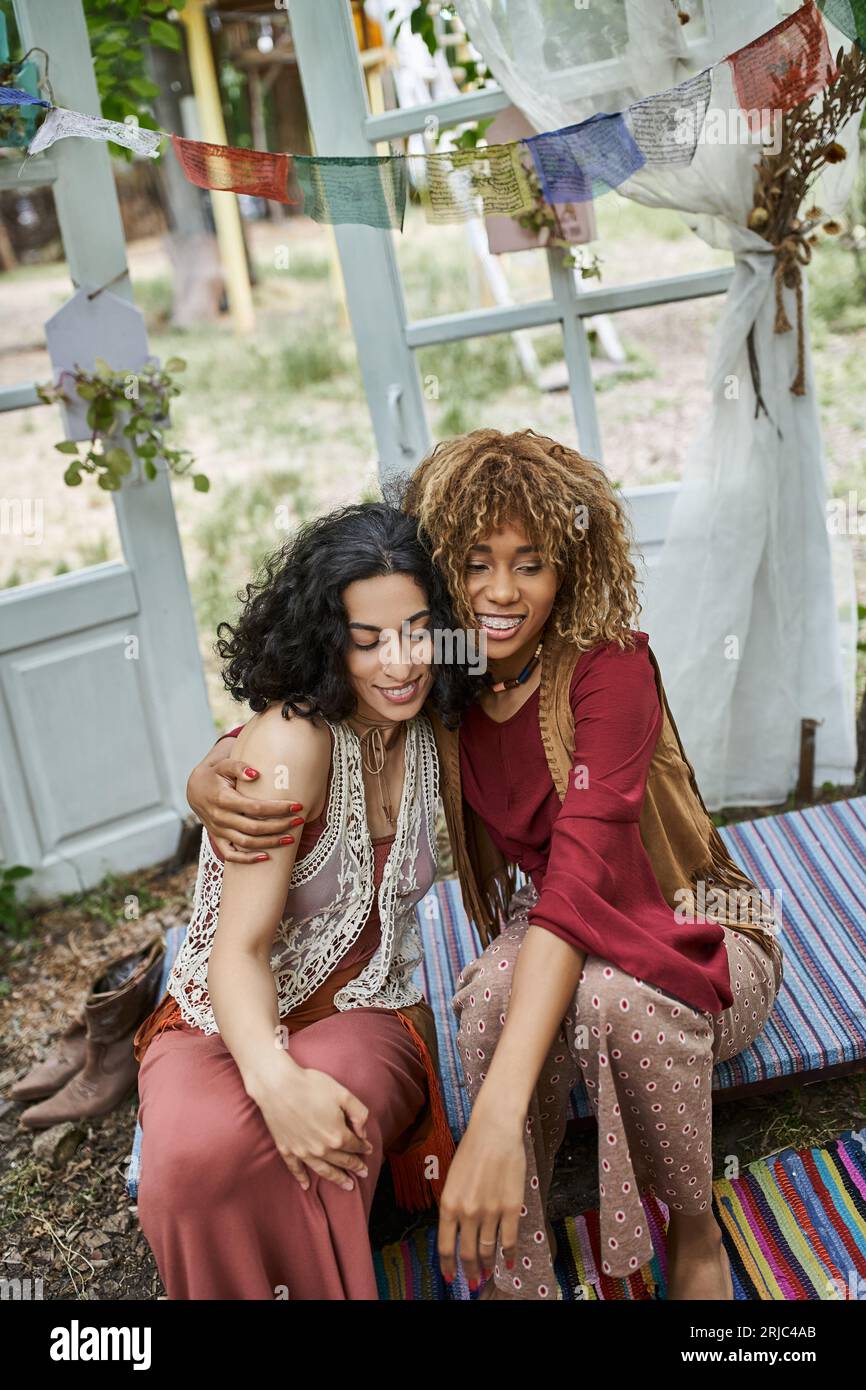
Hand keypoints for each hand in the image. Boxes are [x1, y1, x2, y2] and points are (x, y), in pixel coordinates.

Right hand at [187, 749, 304, 863]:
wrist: (195, 790)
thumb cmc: (215, 775)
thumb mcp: (224, 765)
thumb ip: (239, 767)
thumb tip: (255, 774)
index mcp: (223, 799)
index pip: (255, 808)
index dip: (277, 808)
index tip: (297, 805)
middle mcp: (220, 818)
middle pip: (254, 828)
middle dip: (279, 826)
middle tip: (299, 821)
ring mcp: (219, 831)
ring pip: (247, 843)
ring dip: (270, 843)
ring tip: (290, 839)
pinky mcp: (218, 839)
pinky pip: (231, 855)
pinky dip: (248, 859)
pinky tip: (266, 857)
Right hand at [254, 1064, 374, 1192]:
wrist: (278, 1085)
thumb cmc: (312, 1086)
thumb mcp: (343, 1094)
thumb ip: (359, 1114)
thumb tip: (362, 1133)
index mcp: (337, 1135)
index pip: (355, 1145)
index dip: (364, 1147)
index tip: (369, 1149)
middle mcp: (321, 1149)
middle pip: (342, 1161)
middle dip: (355, 1167)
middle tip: (364, 1173)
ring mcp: (302, 1151)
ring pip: (323, 1170)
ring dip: (336, 1178)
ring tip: (347, 1185)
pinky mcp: (286, 1149)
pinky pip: (296, 1169)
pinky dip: (301, 1178)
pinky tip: (306, 1185)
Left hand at [437, 1106, 525, 1289]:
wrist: (495, 1130)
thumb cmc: (472, 1149)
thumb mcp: (452, 1179)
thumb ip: (453, 1206)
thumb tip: (457, 1230)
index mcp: (448, 1204)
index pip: (445, 1246)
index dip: (448, 1266)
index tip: (450, 1277)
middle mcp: (467, 1212)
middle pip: (467, 1253)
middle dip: (469, 1270)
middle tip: (472, 1280)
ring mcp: (490, 1212)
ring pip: (488, 1249)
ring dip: (487, 1265)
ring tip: (487, 1272)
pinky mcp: (510, 1208)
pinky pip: (509, 1240)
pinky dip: (509, 1255)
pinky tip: (509, 1262)